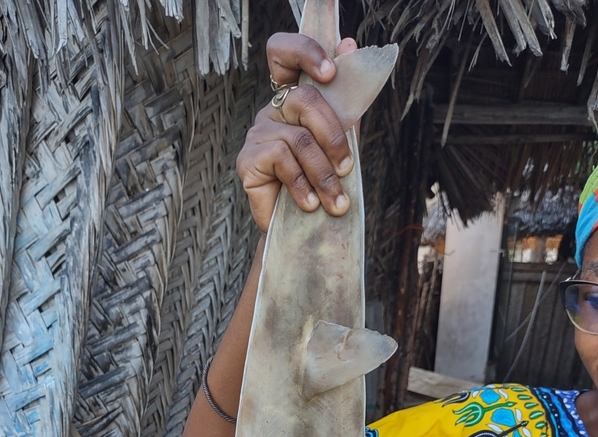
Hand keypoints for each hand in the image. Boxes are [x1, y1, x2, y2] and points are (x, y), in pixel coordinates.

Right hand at [236, 32, 357, 232]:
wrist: (299, 229)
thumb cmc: (319, 184)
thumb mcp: (338, 143)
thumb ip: (345, 103)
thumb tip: (351, 45)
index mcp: (292, 98)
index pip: (283, 53)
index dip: (304, 51)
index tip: (331, 72)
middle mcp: (272, 110)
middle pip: (304, 100)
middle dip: (334, 136)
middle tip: (347, 169)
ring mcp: (256, 134)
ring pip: (299, 139)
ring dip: (323, 175)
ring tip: (335, 202)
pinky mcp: (247, 160)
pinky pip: (281, 160)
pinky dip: (302, 185)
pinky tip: (309, 204)